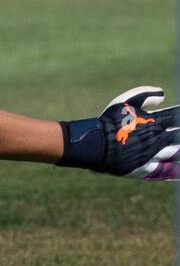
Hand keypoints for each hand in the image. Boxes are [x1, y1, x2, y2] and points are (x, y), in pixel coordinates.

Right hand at [59, 87, 178, 178]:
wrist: (94, 144)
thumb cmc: (108, 121)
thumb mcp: (124, 101)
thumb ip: (145, 94)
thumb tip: (163, 95)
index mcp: (154, 121)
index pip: (176, 116)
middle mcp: (158, 138)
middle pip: (179, 136)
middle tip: (179, 133)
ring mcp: (155, 154)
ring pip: (178, 153)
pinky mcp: (149, 168)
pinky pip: (169, 170)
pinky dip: (177, 170)